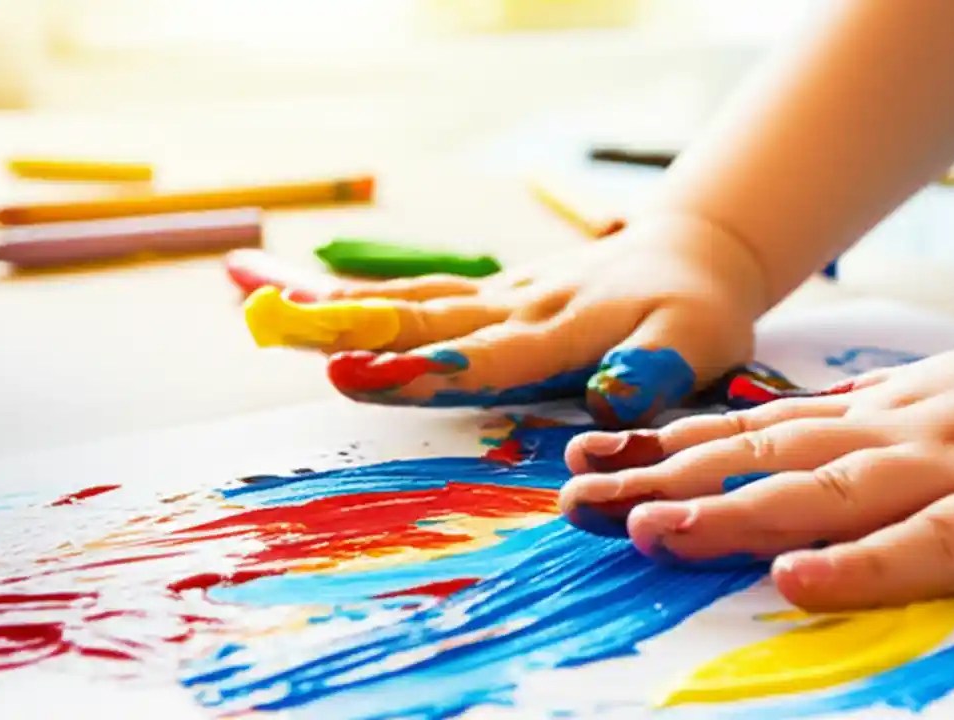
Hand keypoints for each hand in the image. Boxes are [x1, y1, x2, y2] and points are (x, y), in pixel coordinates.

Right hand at [239, 214, 768, 426]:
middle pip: (421, 316)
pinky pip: (422, 289)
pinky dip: (359, 291)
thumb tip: (606, 404)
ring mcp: (500, 294)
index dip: (420, 369)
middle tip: (271, 330)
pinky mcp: (494, 291)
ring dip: (335, 302)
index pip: (482, 356)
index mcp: (559, 329)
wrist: (693, 253)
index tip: (354, 373)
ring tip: (258, 302)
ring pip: (410, 297)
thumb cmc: (694, 311)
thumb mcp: (695, 344)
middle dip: (346, 327)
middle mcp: (516, 307)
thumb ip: (652, 373)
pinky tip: (302, 291)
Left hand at [559, 323, 953, 608]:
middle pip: (761, 457)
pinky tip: (795, 579)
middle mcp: (899, 430)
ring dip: (730, 512)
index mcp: (884, 410)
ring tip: (649, 531)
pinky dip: (860, 564)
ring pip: (824, 492)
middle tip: (576, 501)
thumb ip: (871, 421)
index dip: (665, 444)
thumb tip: (791, 434)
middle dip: (662, 478)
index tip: (587, 454)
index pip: (753, 430)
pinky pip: (931, 544)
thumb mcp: (950, 399)